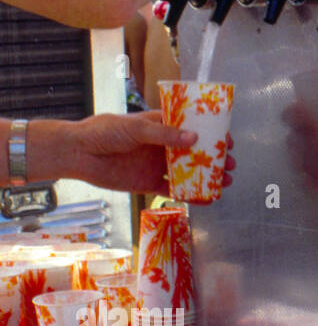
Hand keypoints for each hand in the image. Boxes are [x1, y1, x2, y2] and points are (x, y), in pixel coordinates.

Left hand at [63, 112, 234, 194]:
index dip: (209, 132)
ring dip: (206, 177)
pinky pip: (174, 190)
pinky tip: (206, 199)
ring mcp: (156, 165)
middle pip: (193, 152)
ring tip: (225, 182)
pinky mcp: (149, 183)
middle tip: (231, 164)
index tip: (227, 139)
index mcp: (159, 125)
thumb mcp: (135, 129)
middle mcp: (161, 145)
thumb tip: (194, 139)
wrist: (79, 154)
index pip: (190, 127)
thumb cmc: (103, 132)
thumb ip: (164, 135)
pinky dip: (190, 195)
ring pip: (187, 172)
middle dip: (214, 158)